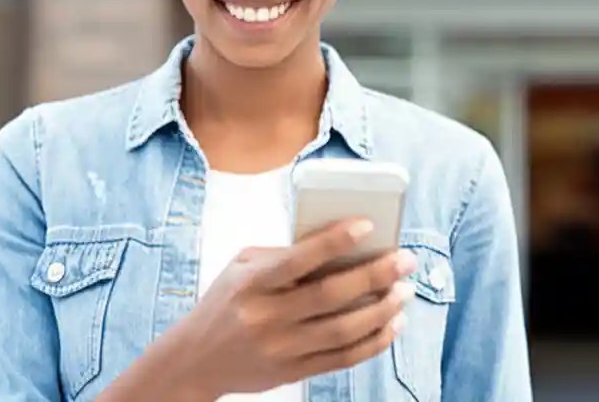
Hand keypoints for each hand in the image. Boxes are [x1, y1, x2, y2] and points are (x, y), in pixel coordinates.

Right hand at [173, 218, 416, 396]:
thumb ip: (284, 254)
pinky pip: (342, 359)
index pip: (298, 260)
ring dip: (382, 310)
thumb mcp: (242, 267)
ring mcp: (280, 348)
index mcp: (253, 283)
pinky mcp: (292, 372)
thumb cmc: (226, 302)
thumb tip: (341, 242)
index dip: (334, 241)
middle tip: (406, 260)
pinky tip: (394, 324)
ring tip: (405, 291)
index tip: (368, 226)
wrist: (193, 361)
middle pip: (331, 296)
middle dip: (376, 275)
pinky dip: (374, 342)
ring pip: (343, 330)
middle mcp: (267, 317)